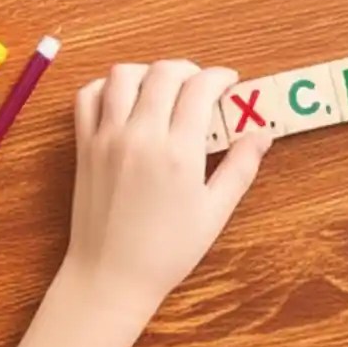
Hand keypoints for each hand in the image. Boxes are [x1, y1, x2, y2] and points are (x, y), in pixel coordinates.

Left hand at [66, 61, 273, 311]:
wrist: (110, 277)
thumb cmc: (166, 250)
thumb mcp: (215, 211)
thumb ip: (240, 167)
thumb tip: (262, 134)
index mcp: (178, 153)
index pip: (199, 88)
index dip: (219, 76)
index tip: (229, 82)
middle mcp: (140, 137)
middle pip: (163, 72)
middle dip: (189, 69)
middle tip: (201, 84)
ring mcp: (107, 139)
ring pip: (123, 75)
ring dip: (148, 71)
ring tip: (163, 88)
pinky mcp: (84, 147)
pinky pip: (88, 97)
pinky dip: (107, 87)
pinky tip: (125, 99)